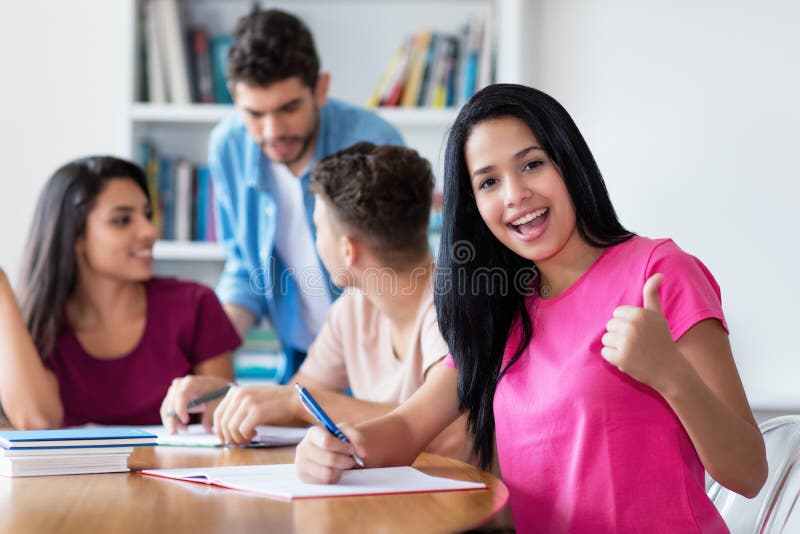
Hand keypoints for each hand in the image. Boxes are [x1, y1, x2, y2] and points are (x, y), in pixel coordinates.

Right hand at [159, 375, 230, 433]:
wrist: (215, 386)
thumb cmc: (217, 393)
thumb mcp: (217, 402)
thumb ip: (210, 415)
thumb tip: (207, 430)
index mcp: (192, 383)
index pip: (181, 396)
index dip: (180, 409)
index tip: (186, 421)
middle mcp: (180, 385)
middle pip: (170, 403)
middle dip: (171, 420)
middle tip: (175, 433)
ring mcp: (174, 390)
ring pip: (166, 408)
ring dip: (171, 422)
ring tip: (184, 430)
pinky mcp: (172, 398)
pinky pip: (167, 411)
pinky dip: (172, 421)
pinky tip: (183, 427)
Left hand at [213, 385, 297, 445]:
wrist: (294, 399)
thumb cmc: (273, 403)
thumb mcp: (251, 400)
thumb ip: (236, 409)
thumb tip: (223, 429)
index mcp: (235, 391)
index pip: (218, 414)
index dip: (219, 430)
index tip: (226, 439)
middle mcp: (239, 395)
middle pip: (223, 423)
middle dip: (229, 437)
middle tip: (239, 442)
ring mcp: (247, 402)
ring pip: (232, 429)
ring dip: (239, 439)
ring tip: (249, 439)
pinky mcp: (256, 412)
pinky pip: (243, 431)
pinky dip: (247, 437)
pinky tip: (255, 434)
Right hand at [295, 423, 366, 483]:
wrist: (328, 451)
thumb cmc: (338, 440)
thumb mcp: (347, 432)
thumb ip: (357, 438)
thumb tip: (362, 453)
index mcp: (313, 433)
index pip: (327, 442)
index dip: (343, 447)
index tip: (352, 449)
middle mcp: (303, 447)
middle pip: (330, 459)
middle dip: (345, 461)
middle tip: (351, 460)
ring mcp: (301, 464)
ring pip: (327, 473)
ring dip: (340, 470)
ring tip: (342, 465)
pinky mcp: (303, 477)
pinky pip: (324, 482)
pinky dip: (333, 477)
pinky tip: (333, 470)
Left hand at [601, 274, 683, 390]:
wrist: (670, 369)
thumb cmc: (661, 340)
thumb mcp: (657, 315)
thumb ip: (652, 294)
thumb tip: (659, 274)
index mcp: (639, 314)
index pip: (616, 314)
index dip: (626, 323)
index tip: (640, 331)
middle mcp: (632, 326)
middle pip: (609, 326)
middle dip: (620, 335)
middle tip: (637, 343)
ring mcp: (626, 343)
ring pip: (606, 339)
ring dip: (616, 347)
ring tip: (634, 351)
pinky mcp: (621, 358)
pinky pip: (605, 353)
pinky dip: (614, 358)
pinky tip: (629, 360)